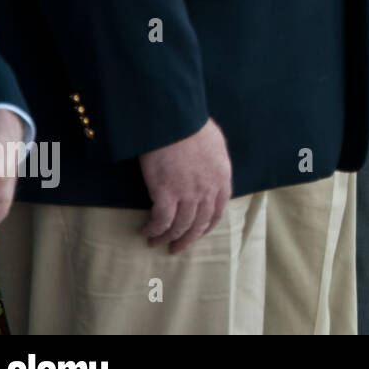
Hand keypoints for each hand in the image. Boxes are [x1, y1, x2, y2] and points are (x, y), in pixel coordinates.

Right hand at [138, 118, 231, 253]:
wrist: (174, 120)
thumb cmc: (191, 125)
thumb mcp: (215, 145)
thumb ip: (214, 164)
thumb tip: (208, 171)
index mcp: (222, 178)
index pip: (218, 212)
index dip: (206, 227)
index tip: (196, 233)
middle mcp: (208, 190)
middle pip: (199, 224)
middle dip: (187, 239)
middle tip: (176, 248)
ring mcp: (188, 194)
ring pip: (180, 226)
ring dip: (167, 238)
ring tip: (156, 242)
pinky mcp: (166, 193)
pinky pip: (161, 221)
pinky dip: (154, 229)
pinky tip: (146, 231)